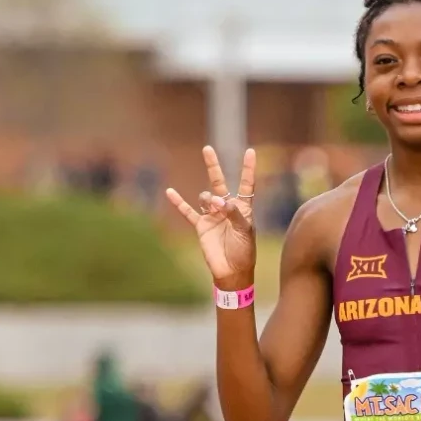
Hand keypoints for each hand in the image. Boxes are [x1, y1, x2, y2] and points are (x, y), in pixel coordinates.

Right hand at [165, 147, 256, 290]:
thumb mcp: (244, 231)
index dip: (248, 169)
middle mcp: (226, 208)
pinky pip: (188, 212)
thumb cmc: (244, 251)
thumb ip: (233, 213)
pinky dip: (179, 203)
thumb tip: (219, 199)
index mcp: (242, 208)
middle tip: (207, 149)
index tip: (250, 151)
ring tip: (214, 208)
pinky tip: (170, 192)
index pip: (246, 184)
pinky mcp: (201, 226)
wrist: (231, 271)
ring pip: (206, 197)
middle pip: (219, 182)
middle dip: (213, 166)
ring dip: (208, 199)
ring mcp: (212, 216)